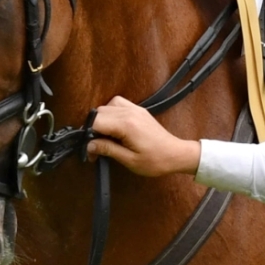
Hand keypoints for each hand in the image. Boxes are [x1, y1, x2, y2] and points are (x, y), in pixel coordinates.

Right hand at [85, 97, 202, 176]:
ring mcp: (135, 109)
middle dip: (92, 129)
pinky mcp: (139, 110)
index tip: (89, 150)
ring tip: (105, 137)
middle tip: (95, 147)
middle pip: (99, 112)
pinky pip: (118, 104)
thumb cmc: (155, 161)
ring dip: (101, 120)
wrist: (176, 154)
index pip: (96, 122)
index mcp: (127, 125)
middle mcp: (130, 112)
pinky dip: (111, 113)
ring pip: (106, 106)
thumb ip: (107, 149)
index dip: (88, 135)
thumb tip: (89, 145)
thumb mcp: (129, 160)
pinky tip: (113, 127)